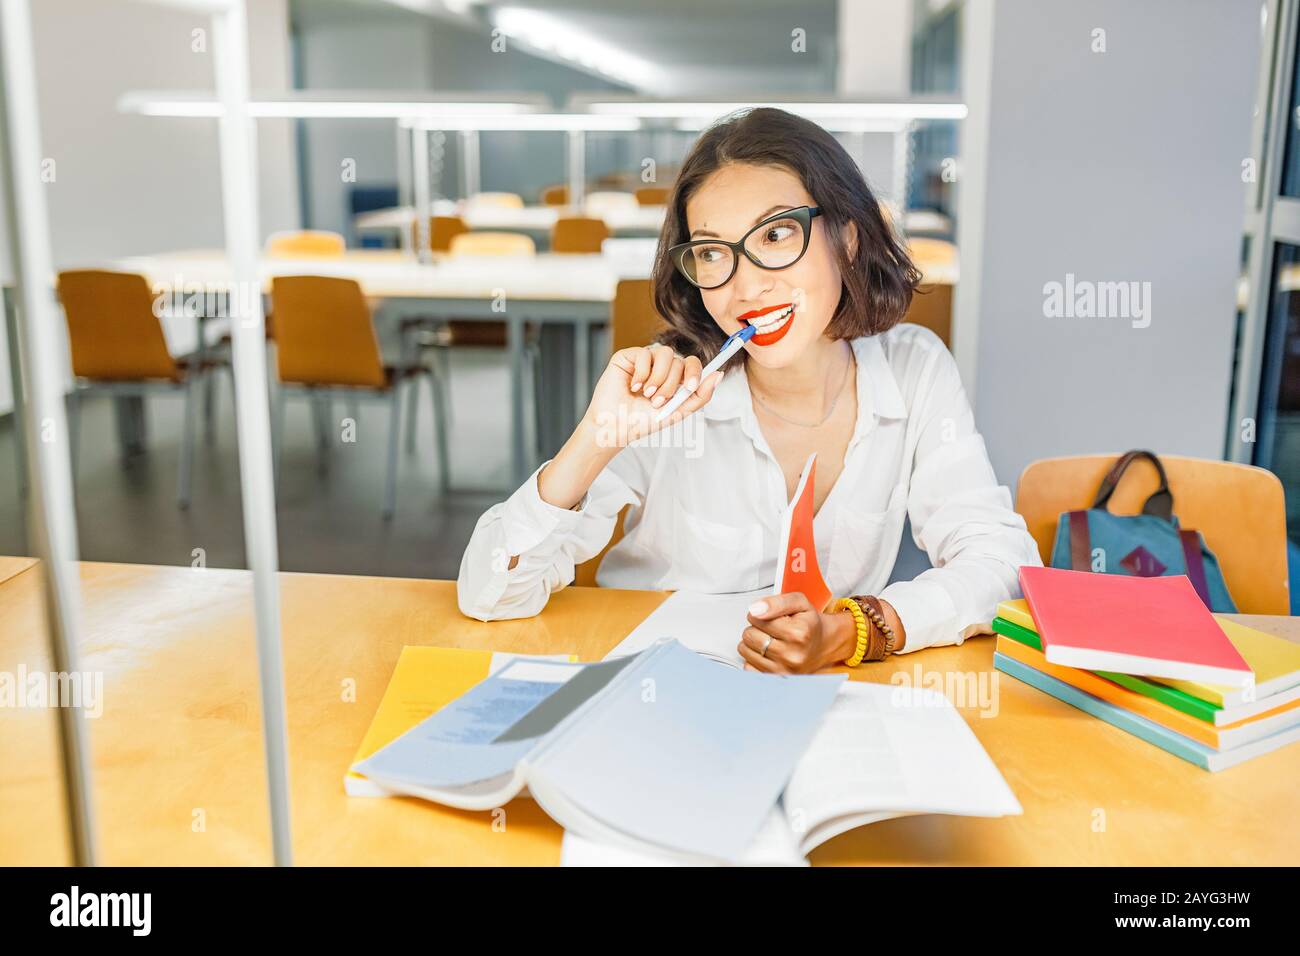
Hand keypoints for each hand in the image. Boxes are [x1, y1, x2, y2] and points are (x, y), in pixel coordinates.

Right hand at [581, 344, 722, 449]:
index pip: (692, 364)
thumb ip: (700, 395)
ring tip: (646, 394)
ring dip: (658, 378)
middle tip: (656, 401)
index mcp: (674, 378)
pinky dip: (641, 373)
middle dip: (670, 384)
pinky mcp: (628, 356)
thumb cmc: (643, 421)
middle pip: (680, 360)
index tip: (689, 388)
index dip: (694, 373)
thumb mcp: (678, 412)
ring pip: (665, 353)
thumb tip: (719, 375)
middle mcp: (661, 366)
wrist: (616, 427)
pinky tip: (632, 386)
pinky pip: (644, 354)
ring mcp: (645, 360)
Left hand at [737, 592, 855, 673]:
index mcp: (797, 633)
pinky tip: (767, 654)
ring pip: (745, 650)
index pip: (756, 618)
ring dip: (753, 643)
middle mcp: (791, 655)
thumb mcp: (799, 603)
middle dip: (756, 628)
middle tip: (771, 629)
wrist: (823, 645)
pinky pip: (747, 666)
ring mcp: (783, 670)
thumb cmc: (809, 624)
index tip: (770, 616)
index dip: (759, 613)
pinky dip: (753, 659)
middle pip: (749, 635)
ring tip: (770, 641)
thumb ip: (776, 602)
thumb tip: (755, 610)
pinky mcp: (775, 679)